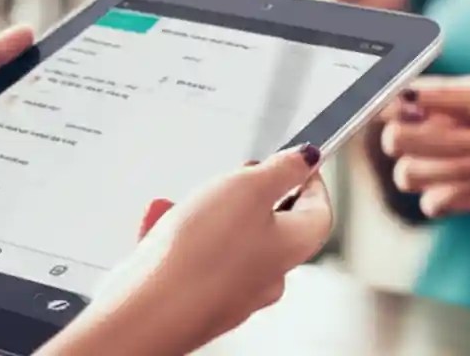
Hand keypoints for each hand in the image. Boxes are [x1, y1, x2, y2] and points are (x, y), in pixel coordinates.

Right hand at [62, 146, 331, 355]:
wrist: (150, 310)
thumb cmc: (201, 254)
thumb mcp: (248, 187)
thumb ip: (282, 168)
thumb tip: (306, 158)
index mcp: (295, 246)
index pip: (318, 207)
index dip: (307, 178)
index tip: (292, 158)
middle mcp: (271, 273)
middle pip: (270, 221)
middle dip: (241, 194)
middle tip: (225, 180)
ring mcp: (236, 290)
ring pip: (227, 238)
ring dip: (203, 214)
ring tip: (178, 206)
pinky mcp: (202, 300)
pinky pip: (197, 258)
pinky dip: (181, 238)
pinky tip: (158, 227)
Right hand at [380, 76, 469, 217]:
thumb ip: (445, 95)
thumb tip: (407, 96)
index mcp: (419, 103)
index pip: (381, 104)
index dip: (391, 107)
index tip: (420, 108)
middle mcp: (415, 135)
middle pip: (394, 141)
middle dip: (442, 139)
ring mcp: (425, 168)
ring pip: (409, 173)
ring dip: (457, 164)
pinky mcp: (442, 199)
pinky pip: (432, 201)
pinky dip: (464, 188)